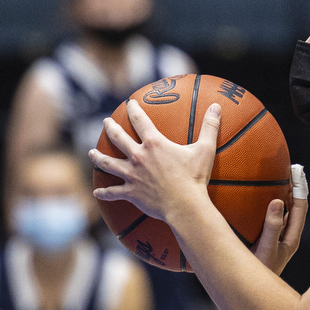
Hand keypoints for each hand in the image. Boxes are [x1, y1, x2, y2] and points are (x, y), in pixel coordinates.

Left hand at [90, 100, 219, 221]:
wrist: (184, 206)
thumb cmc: (195, 178)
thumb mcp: (205, 150)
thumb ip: (210, 127)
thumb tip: (218, 107)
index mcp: (154, 144)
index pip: (140, 120)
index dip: (133, 109)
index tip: (129, 103)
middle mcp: (138, 156)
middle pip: (118, 138)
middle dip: (110, 128)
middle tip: (105, 122)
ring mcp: (131, 175)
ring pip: (108, 163)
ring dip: (98, 157)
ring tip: (91, 153)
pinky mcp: (130, 193)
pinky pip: (112, 192)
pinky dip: (104, 193)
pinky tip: (96, 193)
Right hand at [253, 165, 308, 274]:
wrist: (246, 294)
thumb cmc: (259, 276)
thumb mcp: (265, 250)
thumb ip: (272, 228)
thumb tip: (277, 202)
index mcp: (291, 239)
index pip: (301, 208)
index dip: (300, 188)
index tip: (295, 171)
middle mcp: (285, 237)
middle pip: (292, 207)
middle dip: (290, 188)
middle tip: (284, 168)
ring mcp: (274, 239)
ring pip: (279, 212)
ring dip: (276, 195)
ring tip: (271, 176)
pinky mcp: (261, 240)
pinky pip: (265, 218)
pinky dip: (263, 206)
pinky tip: (252, 198)